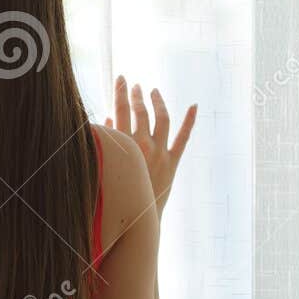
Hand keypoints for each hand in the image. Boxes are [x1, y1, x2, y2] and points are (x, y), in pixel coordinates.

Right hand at [106, 76, 194, 213]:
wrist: (135, 221)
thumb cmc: (114, 194)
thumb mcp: (104, 168)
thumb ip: (106, 144)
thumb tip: (106, 120)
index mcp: (122, 146)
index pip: (120, 110)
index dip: (120, 92)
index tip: (120, 78)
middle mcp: (142, 146)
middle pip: (140, 112)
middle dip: (136, 95)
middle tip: (134, 85)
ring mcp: (160, 153)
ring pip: (162, 119)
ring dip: (157, 102)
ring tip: (152, 91)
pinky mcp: (173, 162)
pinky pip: (183, 138)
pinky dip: (190, 121)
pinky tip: (194, 106)